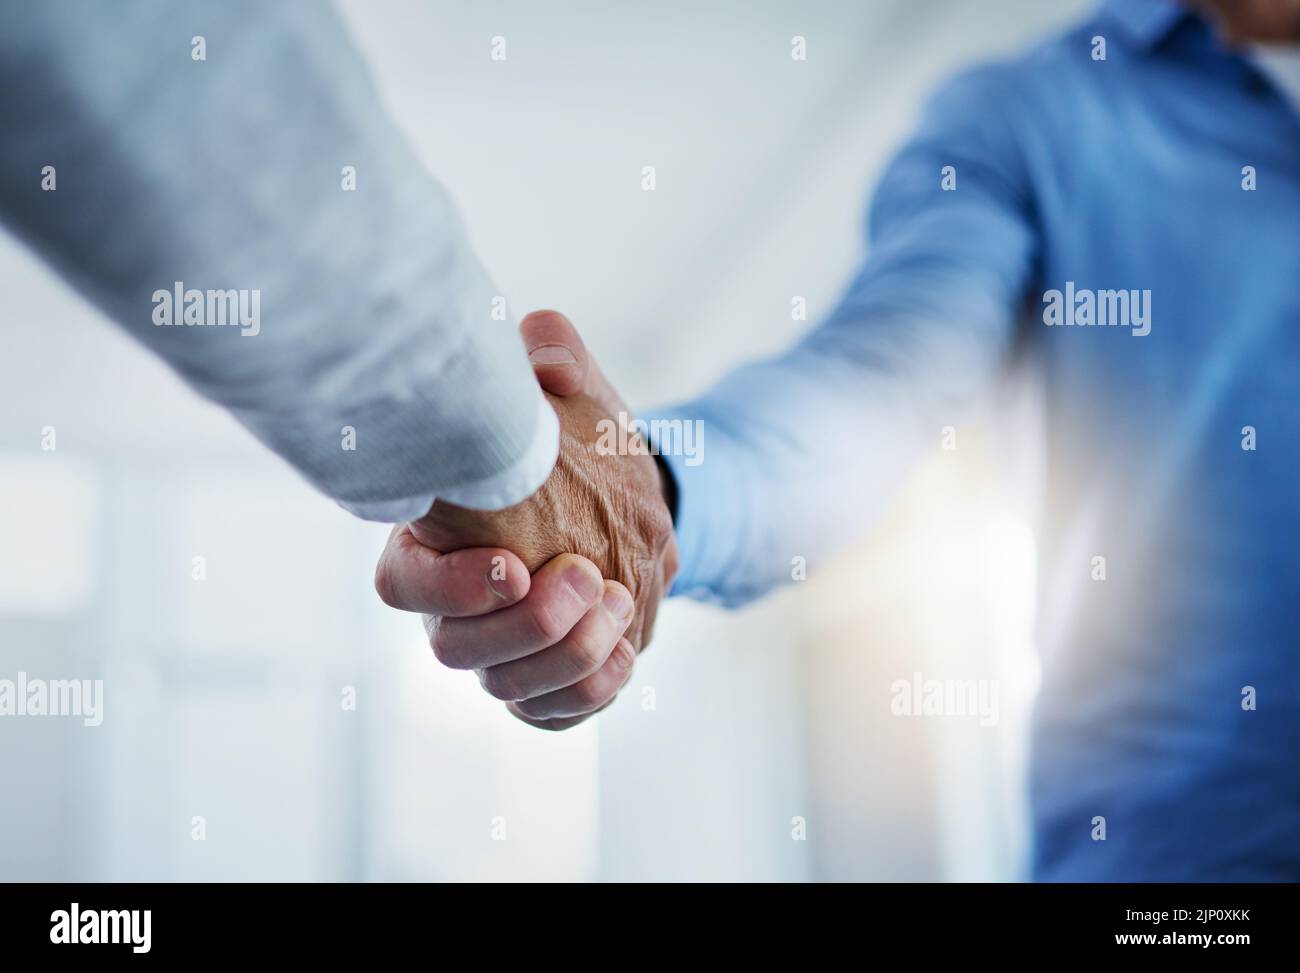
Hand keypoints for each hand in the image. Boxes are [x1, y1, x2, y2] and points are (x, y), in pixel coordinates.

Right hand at [374, 310, 677, 728]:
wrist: (629, 498)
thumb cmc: (580, 442)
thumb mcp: (573, 389)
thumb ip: (552, 355)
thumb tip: (545, 351)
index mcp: (438, 541)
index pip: (404, 584)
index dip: (448, 588)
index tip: (513, 564)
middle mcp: (459, 605)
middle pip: (454, 650)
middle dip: (526, 624)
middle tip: (584, 574)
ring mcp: (502, 649)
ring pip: (505, 688)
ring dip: (566, 655)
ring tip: (616, 601)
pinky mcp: (547, 681)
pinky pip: (553, 715)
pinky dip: (590, 693)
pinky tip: (624, 649)